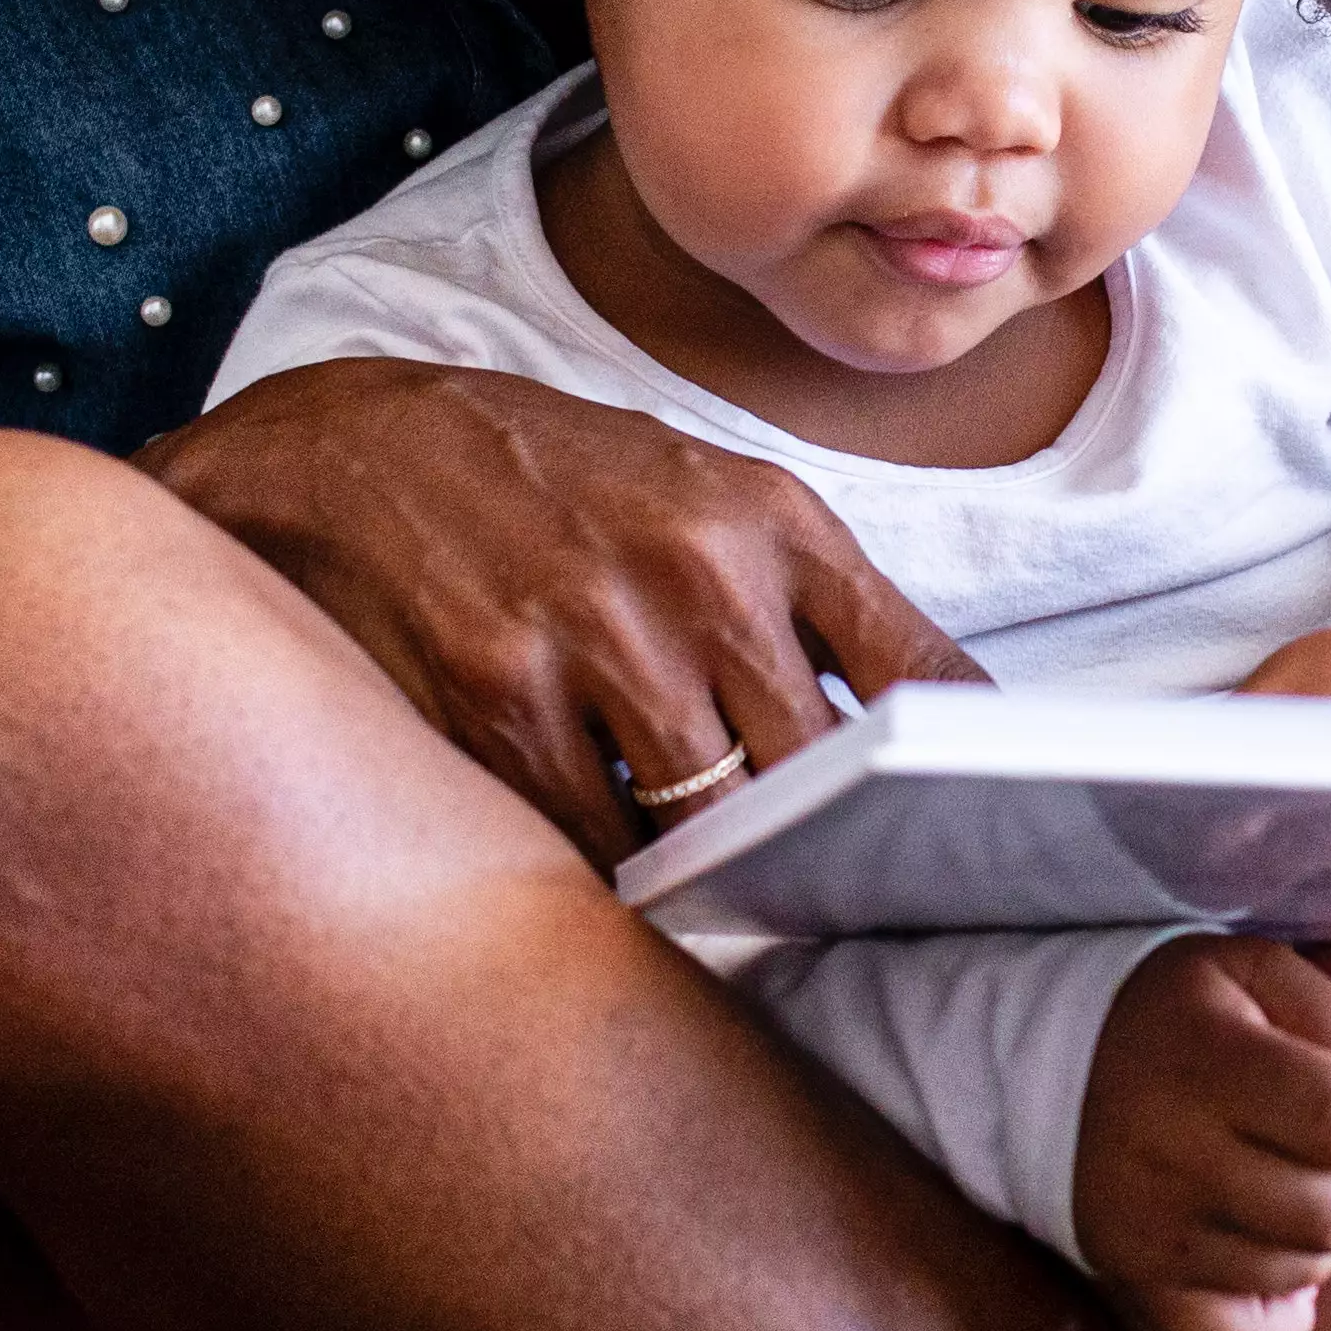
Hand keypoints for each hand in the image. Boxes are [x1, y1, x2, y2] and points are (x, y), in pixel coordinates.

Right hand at [143, 355, 982, 860]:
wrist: (355, 451)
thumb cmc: (557, 489)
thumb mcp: (706, 498)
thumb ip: (813, 603)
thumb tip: (937, 728)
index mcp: (772, 517)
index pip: (916, 667)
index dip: (959, 765)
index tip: (976, 822)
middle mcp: (697, 570)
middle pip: (819, 772)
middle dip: (826, 839)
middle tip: (825, 879)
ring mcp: (596, 634)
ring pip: (709, 821)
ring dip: (713, 861)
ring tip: (706, 863)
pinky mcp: (498, 696)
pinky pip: (595, 836)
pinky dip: (609, 859)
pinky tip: (600, 834)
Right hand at [1076, 938, 1330, 1330]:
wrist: (1046, 1063)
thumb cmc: (1177, 1015)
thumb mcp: (1251, 968)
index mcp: (1208, 1062)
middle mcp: (1173, 1153)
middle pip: (1327, 1211)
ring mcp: (1152, 1228)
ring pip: (1294, 1272)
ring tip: (1319, 1195)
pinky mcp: (1137, 1279)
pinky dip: (1283, 1322)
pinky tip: (1291, 1272)